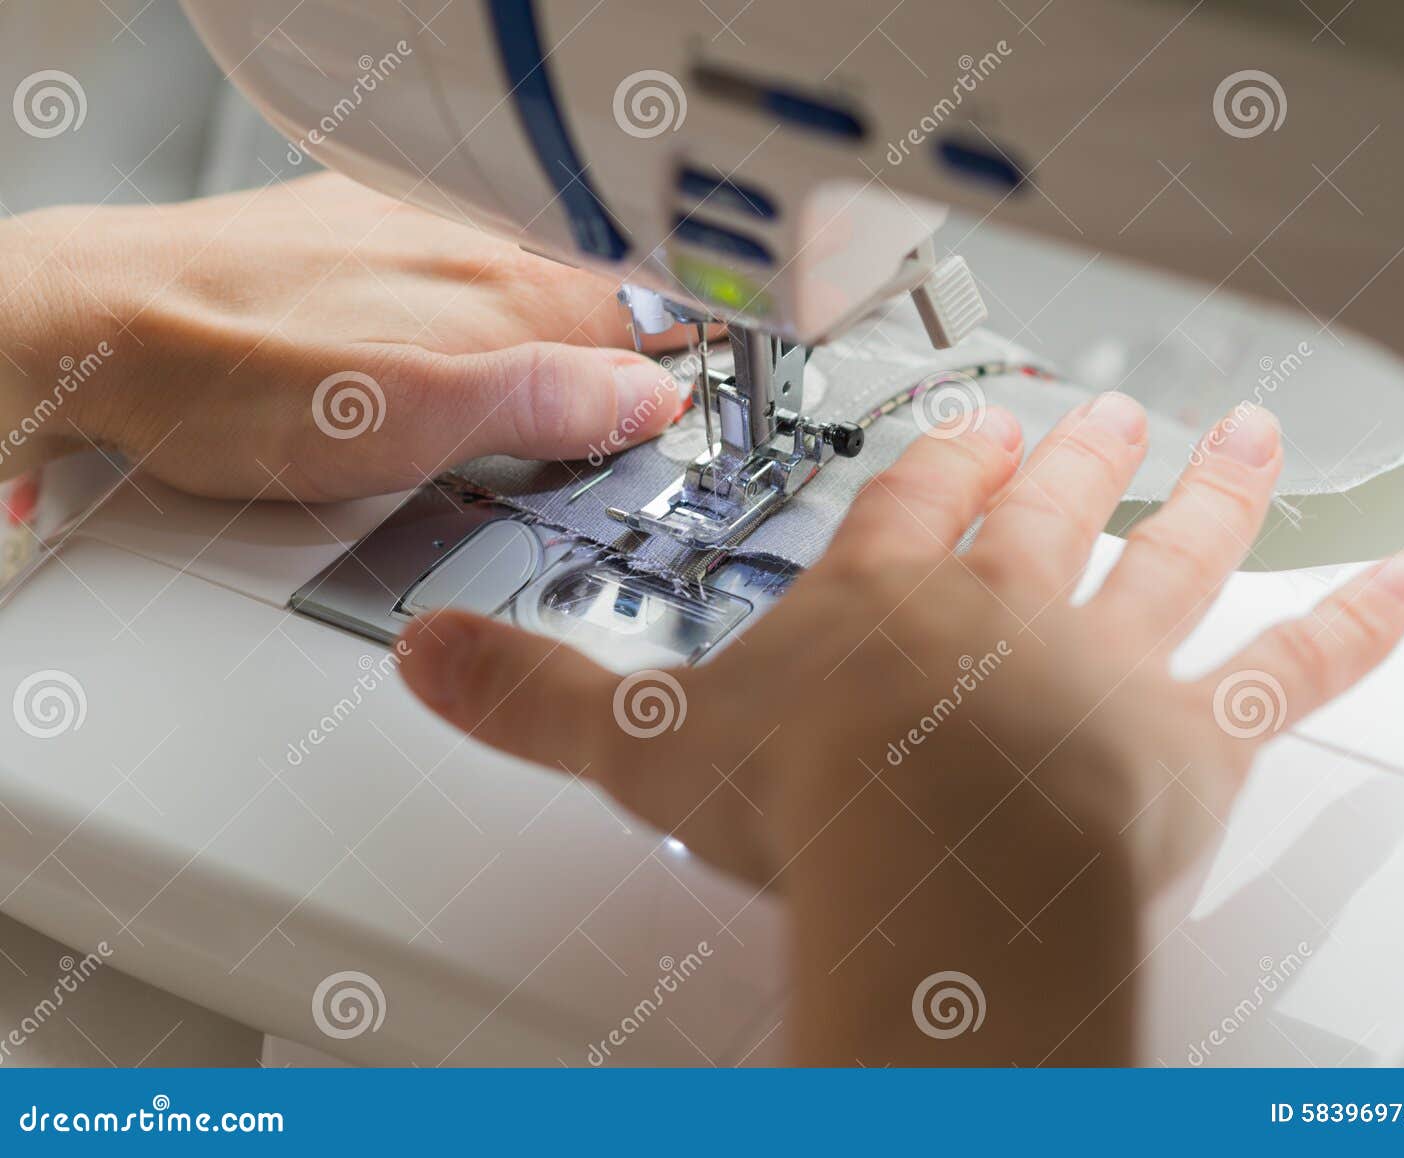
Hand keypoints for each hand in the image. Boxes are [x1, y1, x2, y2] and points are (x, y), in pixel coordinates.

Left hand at [0, 173, 693, 497]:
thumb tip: (653, 400)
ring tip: (617, 332)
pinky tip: (490, 295)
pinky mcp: (364, 229)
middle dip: (654, 326)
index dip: (698, 356)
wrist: (108, 324)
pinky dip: (509, 279)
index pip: (647, 320)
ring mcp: (419, 230)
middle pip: (605, 289)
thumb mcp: (416, 423)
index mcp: (508, 295)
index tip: (730, 385)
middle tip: (691, 363)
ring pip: (543, 265)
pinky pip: (473, 249)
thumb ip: (549, 405)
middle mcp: (475, 249)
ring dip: (588, 300)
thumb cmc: (240, 376)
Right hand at [397, 395, 1403, 1061]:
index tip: (960, 431)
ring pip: (1168, 547)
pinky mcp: (1194, 732)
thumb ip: (535, 698)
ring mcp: (1106, 655)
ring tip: (1239, 441)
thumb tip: (424, 658)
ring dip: (1207, 491)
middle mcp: (1004, 602)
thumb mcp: (642, 746)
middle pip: (1043, 503)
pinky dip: (1349, 625)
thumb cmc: (808, 797)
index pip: (911, 504)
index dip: (935, 466)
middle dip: (1065, 453)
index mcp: (884, 598)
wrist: (939, 845)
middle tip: (1095, 410)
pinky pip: (1289, 665)